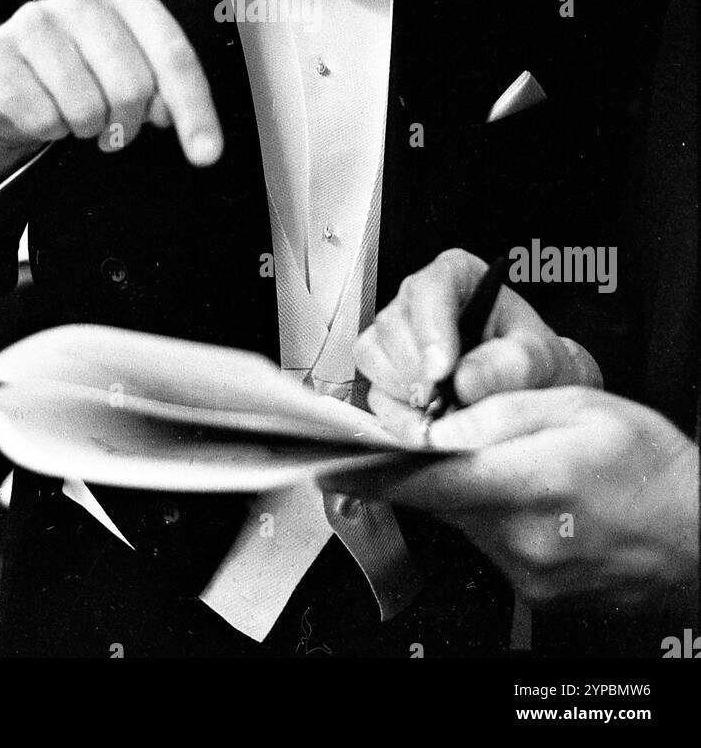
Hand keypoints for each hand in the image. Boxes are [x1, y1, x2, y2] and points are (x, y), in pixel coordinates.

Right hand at [0, 0, 222, 181]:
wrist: (9, 86)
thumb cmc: (83, 78)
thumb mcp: (132, 75)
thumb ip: (165, 92)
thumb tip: (186, 129)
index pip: (174, 56)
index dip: (195, 111)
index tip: (207, 155)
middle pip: (132, 86)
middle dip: (128, 125)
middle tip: (115, 131)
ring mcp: (32, 21)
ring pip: (86, 107)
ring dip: (85, 128)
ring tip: (75, 117)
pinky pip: (41, 118)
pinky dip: (47, 131)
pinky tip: (41, 112)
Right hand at [353, 248, 599, 424]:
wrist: (521, 386)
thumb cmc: (527, 358)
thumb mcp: (536, 357)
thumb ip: (508, 365)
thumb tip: (464, 382)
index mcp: (455, 275)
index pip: (429, 289)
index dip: (430, 330)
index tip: (442, 371)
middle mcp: (417, 298)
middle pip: (393, 326)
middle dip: (419, 373)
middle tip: (450, 403)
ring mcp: (394, 332)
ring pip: (373, 356)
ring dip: (407, 393)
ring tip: (446, 410)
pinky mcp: (382, 368)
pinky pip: (372, 389)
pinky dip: (397, 415)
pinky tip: (428, 422)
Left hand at [358, 386, 699, 608]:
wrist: (699, 535)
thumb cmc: (651, 468)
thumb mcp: (578, 406)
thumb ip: (500, 410)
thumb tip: (440, 418)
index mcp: (528, 484)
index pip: (425, 481)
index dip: (373, 472)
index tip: (332, 463)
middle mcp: (521, 539)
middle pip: (442, 498)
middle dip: (437, 464)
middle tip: (461, 437)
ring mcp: (528, 572)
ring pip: (466, 519)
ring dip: (473, 489)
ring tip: (524, 466)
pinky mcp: (535, 590)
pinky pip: (492, 543)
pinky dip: (497, 515)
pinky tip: (538, 499)